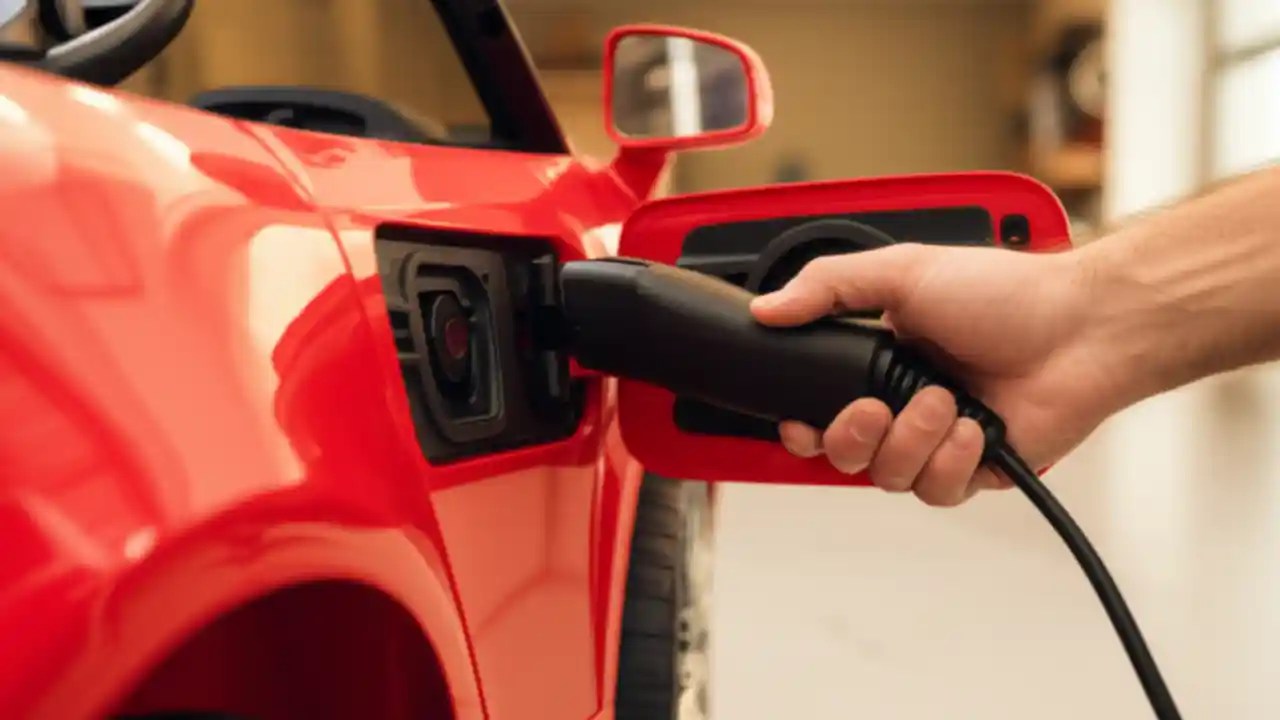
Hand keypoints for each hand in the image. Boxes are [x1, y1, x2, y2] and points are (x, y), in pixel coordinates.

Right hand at [750, 243, 1122, 505]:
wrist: (1082, 328)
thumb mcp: (903, 271)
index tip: (802, 422)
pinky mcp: (975, 470)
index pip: (818, 412)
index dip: (802, 427)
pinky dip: (952, 459)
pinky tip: (975, 428)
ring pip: (888, 477)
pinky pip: (937, 490)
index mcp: (878, 361)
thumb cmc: (1006, 294)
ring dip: (914, 440)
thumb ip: (827, 285)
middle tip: (875, 408)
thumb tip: (767, 308)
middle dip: (854, 436)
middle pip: (844, 455)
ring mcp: (938, 440)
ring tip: (949, 402)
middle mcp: (902, 404)